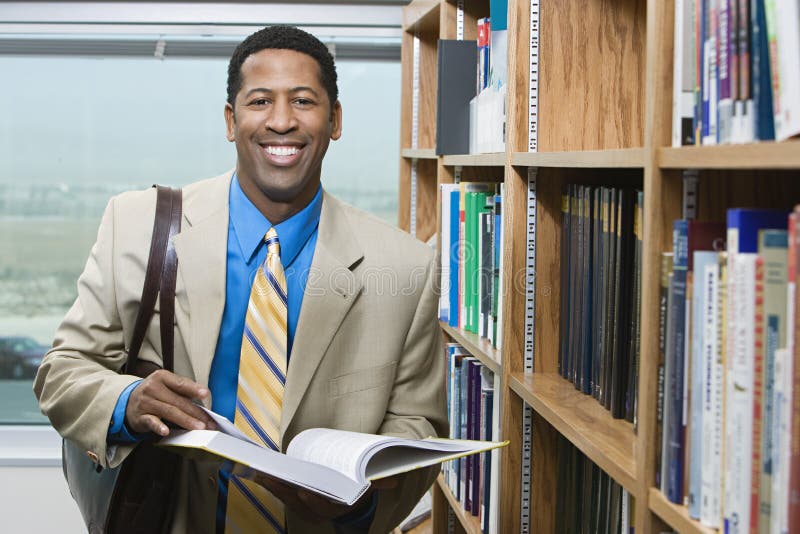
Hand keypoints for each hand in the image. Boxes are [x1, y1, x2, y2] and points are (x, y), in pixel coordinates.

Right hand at [125, 369, 215, 435]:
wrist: (128, 402)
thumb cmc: (154, 393)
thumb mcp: (166, 385)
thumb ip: (182, 390)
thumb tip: (204, 399)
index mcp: (161, 377)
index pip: (181, 383)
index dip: (194, 389)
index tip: (205, 395)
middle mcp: (152, 388)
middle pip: (178, 401)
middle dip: (196, 412)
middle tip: (209, 421)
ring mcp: (145, 402)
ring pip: (169, 412)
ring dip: (186, 420)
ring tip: (199, 427)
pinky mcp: (140, 417)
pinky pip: (151, 422)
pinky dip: (159, 427)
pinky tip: (166, 431)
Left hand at [252, 473, 400, 523]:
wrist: (350, 499)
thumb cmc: (359, 487)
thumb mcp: (371, 485)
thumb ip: (381, 482)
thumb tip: (394, 480)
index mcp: (337, 508)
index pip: (323, 508)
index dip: (312, 502)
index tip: (302, 493)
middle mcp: (320, 512)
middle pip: (299, 504)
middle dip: (285, 491)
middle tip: (273, 477)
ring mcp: (307, 509)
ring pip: (288, 500)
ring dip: (275, 487)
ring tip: (263, 472)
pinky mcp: (297, 503)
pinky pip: (283, 496)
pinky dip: (273, 486)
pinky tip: (263, 475)